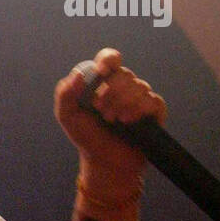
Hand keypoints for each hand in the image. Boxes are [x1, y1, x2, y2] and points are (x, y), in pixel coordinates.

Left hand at [55, 47, 167, 178]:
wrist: (105, 161)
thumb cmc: (87, 136)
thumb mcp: (68, 116)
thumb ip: (65, 95)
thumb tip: (77, 75)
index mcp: (102, 82)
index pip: (109, 59)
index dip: (109, 59)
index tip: (102, 71)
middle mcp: (123, 86)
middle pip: (124, 74)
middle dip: (110, 92)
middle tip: (101, 110)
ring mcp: (140, 97)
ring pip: (139, 86)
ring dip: (123, 103)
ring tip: (113, 120)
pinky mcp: (154, 111)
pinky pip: (153, 100)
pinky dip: (139, 109)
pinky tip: (129, 121)